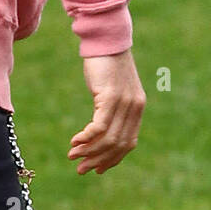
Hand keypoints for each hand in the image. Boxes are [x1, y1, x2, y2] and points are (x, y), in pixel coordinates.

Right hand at [68, 49, 145, 174]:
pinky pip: (99, 127)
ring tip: (73, 156)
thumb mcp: (113, 89)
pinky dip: (86, 138)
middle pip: (117, 145)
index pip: (128, 144)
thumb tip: (100, 131)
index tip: (97, 169)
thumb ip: (113, 108)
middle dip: (98, 160)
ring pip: (108, 139)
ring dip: (89, 151)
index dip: (112, 160)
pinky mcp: (110, 97)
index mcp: (137, 108)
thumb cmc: (106, 64)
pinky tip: (75, 142)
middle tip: (80, 169)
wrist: (106, 40)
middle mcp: (134, 107)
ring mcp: (124, 103)